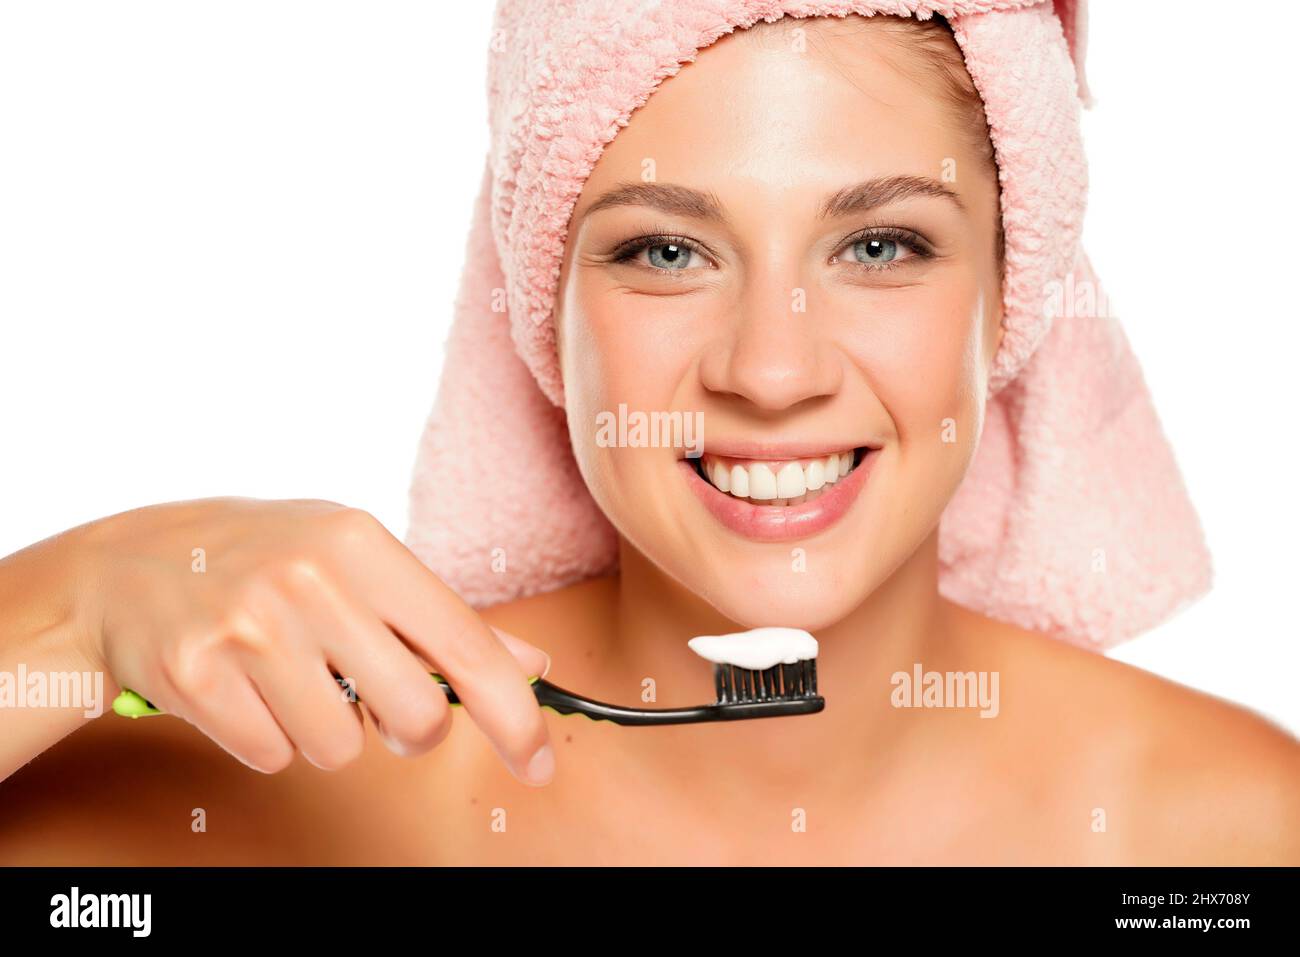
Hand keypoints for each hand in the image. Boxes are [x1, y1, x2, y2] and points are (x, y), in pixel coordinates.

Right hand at [78, 497, 554, 784]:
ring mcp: (249, 625)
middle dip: (407, 731)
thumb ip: (441, 617)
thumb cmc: (264, 560)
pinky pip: (272, 756)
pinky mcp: (196, 673)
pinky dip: (266, 737)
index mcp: (362, 544)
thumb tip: (530, 666)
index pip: (467, 646)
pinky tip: (242, 687)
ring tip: (288, 677)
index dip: (514, 716)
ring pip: (340, 748)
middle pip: (416, 718)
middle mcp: (311, 578)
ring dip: (324, 730)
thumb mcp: (354, 560)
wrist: (127, 564)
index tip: (538, 763)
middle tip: (373, 701)